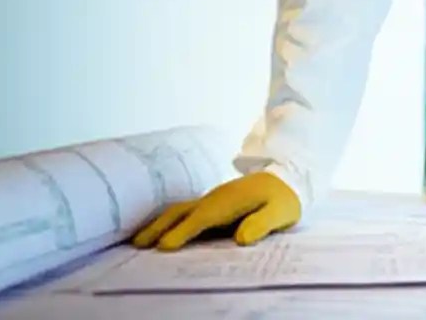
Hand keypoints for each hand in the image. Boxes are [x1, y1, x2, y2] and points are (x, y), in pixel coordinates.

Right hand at [132, 171, 301, 250]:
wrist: (288, 178)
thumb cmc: (284, 199)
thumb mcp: (281, 213)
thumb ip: (262, 224)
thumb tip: (241, 239)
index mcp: (230, 201)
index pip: (201, 219)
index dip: (182, 232)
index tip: (163, 247)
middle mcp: (216, 198)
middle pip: (181, 212)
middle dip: (159, 227)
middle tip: (137, 244)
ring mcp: (213, 198)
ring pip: (180, 210)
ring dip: (159, 223)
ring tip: (139, 240)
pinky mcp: (214, 202)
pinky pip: (187, 211)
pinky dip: (170, 220)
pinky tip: (162, 231)